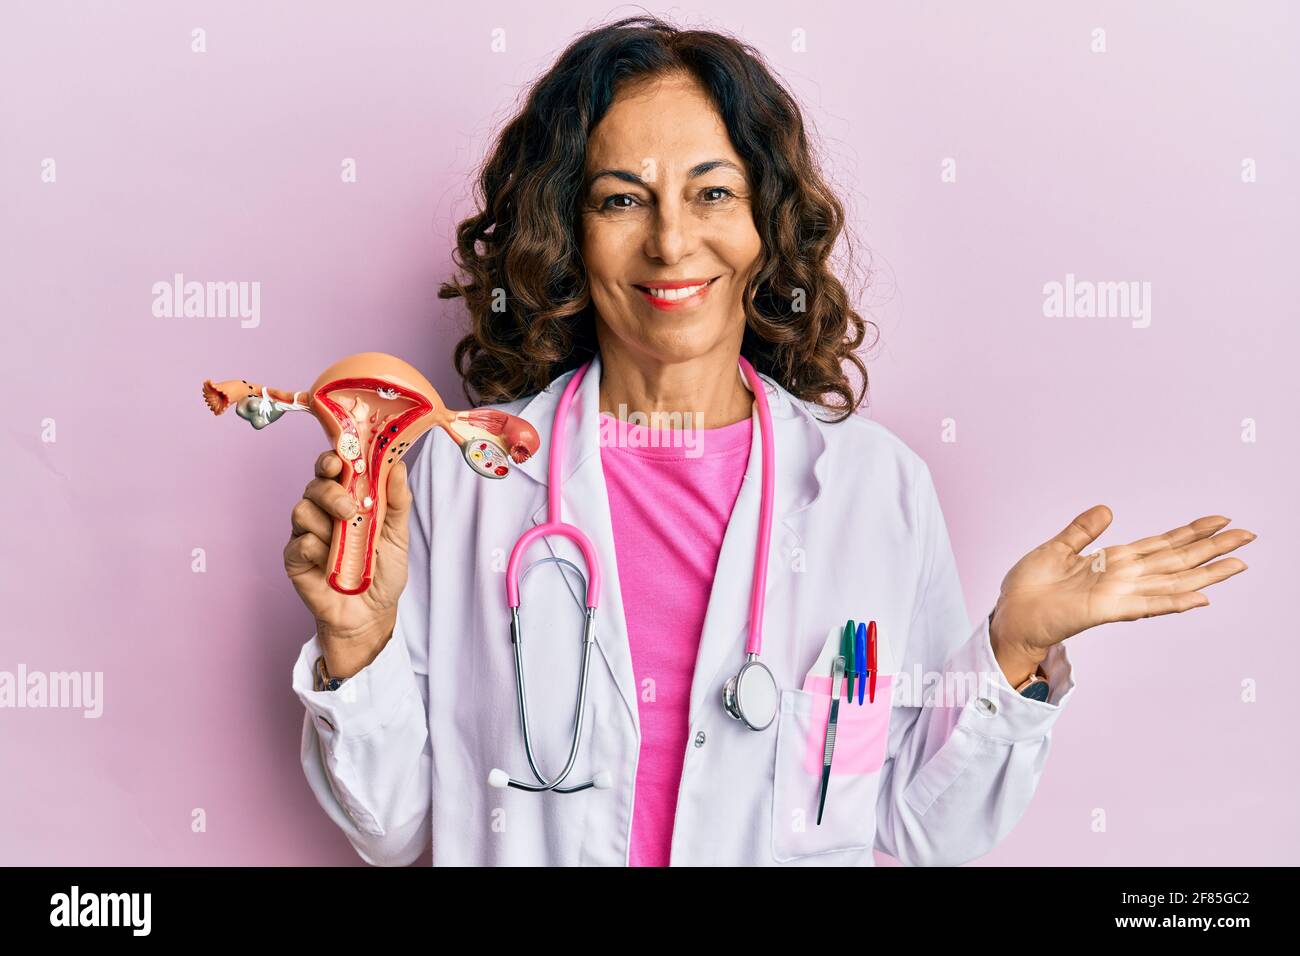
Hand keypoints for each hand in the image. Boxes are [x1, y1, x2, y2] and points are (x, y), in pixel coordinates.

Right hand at [283, 450, 412, 675]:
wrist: (372, 614)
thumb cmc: (383, 572)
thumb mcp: (398, 534)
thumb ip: (397, 500)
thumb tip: (398, 465)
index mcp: (346, 499)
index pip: (332, 469)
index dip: (332, 459)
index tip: (340, 459)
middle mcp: (322, 512)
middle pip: (314, 485)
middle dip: (330, 492)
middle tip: (349, 509)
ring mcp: (306, 534)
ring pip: (301, 510)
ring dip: (325, 521)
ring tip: (344, 540)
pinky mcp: (295, 559)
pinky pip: (299, 542)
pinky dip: (316, 549)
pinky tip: (330, 562)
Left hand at [989, 506, 1254, 672]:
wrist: (1011, 614)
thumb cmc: (1030, 587)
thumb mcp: (1057, 548)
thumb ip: (1083, 530)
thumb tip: (1107, 509)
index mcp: (1114, 561)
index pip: (1161, 544)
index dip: (1191, 532)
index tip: (1221, 519)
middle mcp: (1123, 577)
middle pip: (1177, 561)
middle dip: (1212, 548)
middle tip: (1249, 536)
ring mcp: (1118, 594)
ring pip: (1172, 582)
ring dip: (1205, 574)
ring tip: (1239, 563)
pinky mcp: (1105, 609)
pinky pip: (1146, 604)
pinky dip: (1173, 602)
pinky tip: (1200, 598)